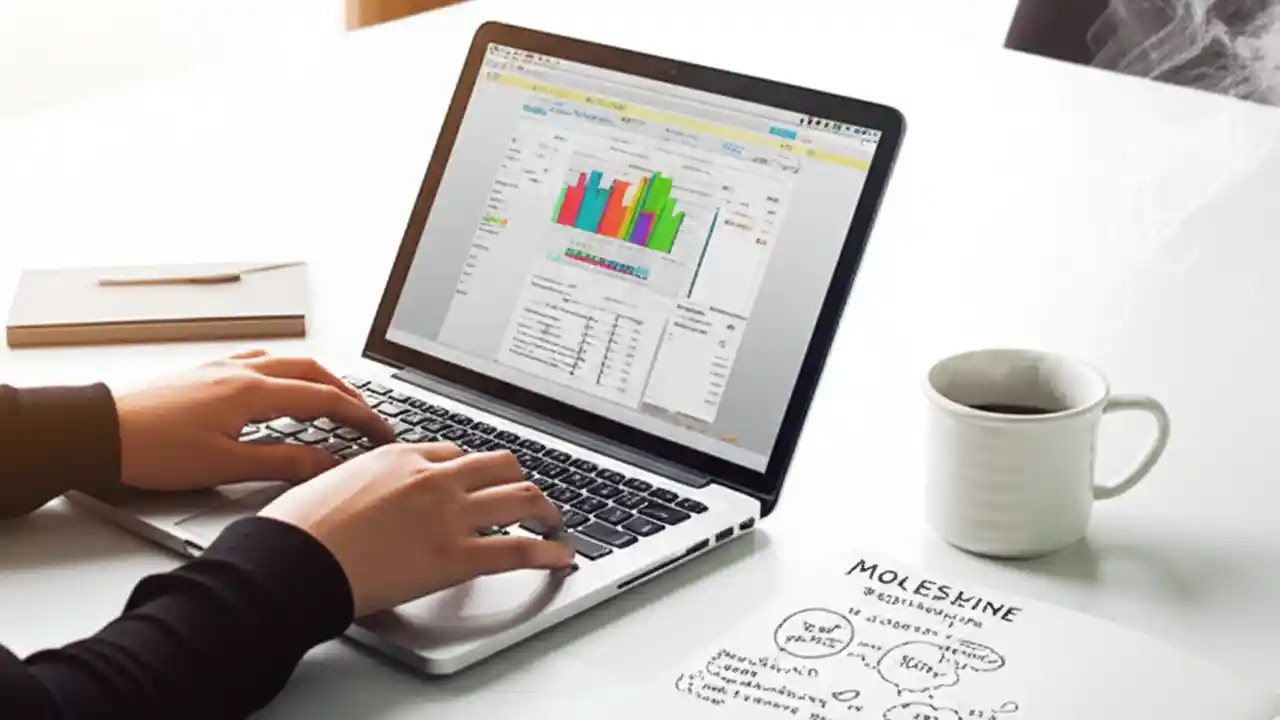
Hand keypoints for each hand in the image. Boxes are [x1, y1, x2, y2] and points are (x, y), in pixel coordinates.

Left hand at [116, 350, 393, 490]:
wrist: (97, 433)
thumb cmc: (152, 451)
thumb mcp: (225, 466)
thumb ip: (283, 462)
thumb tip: (326, 463)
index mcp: (252, 391)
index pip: (325, 399)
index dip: (361, 417)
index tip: (381, 433)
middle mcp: (242, 370)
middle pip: (313, 372)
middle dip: (349, 392)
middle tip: (369, 416)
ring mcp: (222, 366)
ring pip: (287, 362)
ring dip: (319, 378)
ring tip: (335, 399)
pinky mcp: (205, 372)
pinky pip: (261, 361)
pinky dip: (286, 372)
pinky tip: (281, 387)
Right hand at [260, 442, 575, 616]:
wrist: (290, 561)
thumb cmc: (298, 529)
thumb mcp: (328, 482)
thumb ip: (361, 482)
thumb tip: (361, 491)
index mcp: (400, 458)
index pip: (453, 454)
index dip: (472, 471)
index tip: (478, 482)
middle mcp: (432, 478)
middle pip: (499, 464)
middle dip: (518, 479)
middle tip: (527, 495)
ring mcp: (448, 515)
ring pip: (521, 497)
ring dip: (545, 509)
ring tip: (553, 522)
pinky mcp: (456, 556)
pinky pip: (519, 549)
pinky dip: (549, 552)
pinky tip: (561, 556)